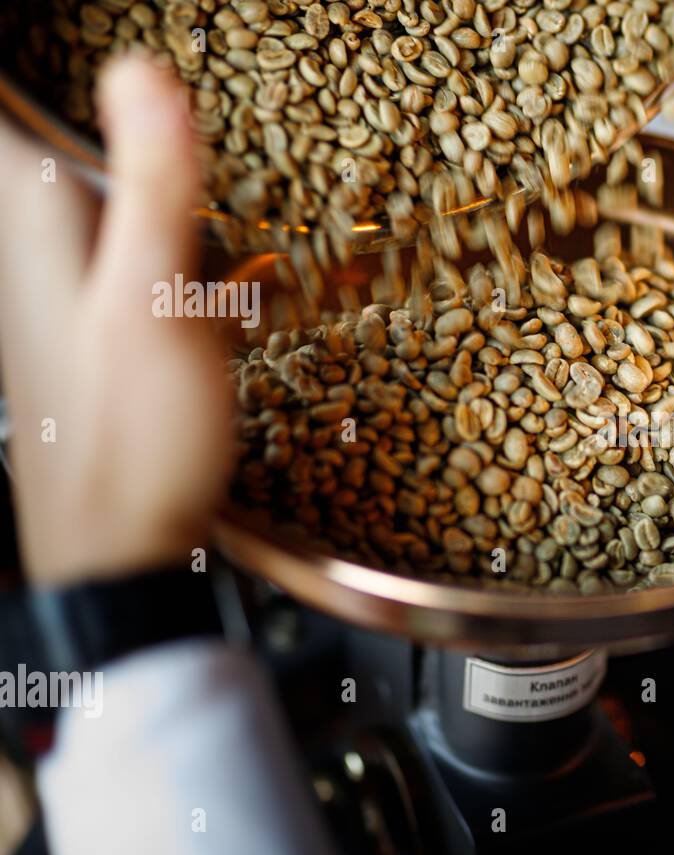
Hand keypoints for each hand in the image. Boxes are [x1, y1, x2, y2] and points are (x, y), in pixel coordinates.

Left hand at [0, 55, 231, 586]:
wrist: (120, 544)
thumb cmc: (132, 436)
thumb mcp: (155, 302)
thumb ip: (151, 187)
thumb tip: (140, 69)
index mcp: (35, 231)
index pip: (15, 121)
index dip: (57, 90)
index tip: (109, 67)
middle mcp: (35, 255)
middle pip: (65, 158)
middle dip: (130, 147)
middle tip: (182, 160)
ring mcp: (66, 297)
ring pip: (105, 214)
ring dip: (163, 206)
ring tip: (215, 247)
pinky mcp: (100, 334)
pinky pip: (137, 267)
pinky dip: (183, 262)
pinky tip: (229, 289)